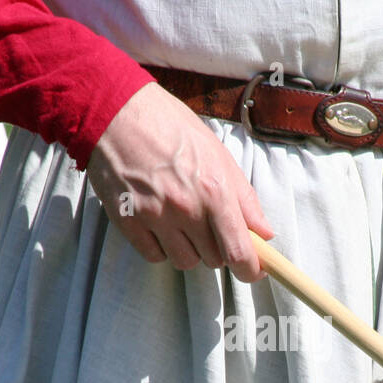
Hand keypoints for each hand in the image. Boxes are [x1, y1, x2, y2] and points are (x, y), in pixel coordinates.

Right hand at [86, 82, 273, 281]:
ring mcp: (155, 217)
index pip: (239, 251)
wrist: (117, 112)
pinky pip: (155, 256)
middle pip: (214, 260)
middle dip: (218, 247)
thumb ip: (245, 198)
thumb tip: (265, 233)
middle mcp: (186, 208)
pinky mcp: (128, 222)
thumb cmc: (171, 128)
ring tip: (181, 219)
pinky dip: (161, 246)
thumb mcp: (218, 154)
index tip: (254, 269)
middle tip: (208, 222)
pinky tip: (158, 221)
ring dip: (189, 248)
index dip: (251, 269)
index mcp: (214, 190)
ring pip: (185, 261)